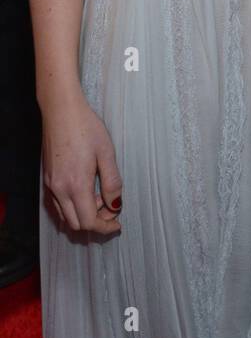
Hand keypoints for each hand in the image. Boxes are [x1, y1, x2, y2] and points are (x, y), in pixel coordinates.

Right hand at [41, 91, 122, 235]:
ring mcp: (50, 185)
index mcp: (76, 185)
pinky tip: (85, 192)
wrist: (61, 110)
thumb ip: (112, 182)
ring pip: (65, 216)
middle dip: (96, 222)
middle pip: (76, 224)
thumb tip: (116, 205)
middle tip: (111, 209)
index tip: (117, 223)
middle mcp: (59, 189)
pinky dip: (72, 207)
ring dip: (83, 215)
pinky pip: (57, 205)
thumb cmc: (85, 127)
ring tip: (99, 197)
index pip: (89, 221)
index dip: (105, 227)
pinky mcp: (47, 178)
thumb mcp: (106, 153)